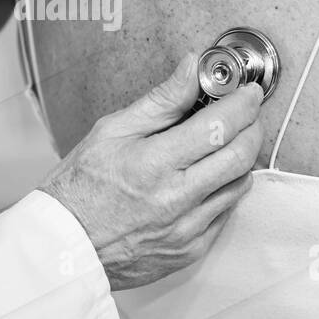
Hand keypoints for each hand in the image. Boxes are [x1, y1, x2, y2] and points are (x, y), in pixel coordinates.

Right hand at [40, 54, 264, 289]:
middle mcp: (174, 200)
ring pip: (240, 186)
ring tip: (223, 144)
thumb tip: (191, 68)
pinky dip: (224, 190)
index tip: (247, 92)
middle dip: (252, 127)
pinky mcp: (190, 250)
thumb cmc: (79, 186)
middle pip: (240, 156)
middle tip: (246, 113)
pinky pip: (225, 213)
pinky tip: (206, 178)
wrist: (65, 246)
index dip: (242, 104)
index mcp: (152, 164)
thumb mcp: (111, 131)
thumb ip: (161, 100)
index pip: (218, 126)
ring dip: (240, 159)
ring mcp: (186, 230)